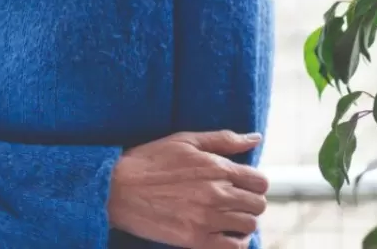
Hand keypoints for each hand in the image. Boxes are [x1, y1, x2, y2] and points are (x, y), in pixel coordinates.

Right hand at [106, 130, 268, 248]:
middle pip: (258, 204)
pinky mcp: (196, 240)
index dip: (254, 183)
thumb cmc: (149, 160)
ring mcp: (207, 219)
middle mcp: (216, 194)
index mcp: (216, 167)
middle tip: (234, 201)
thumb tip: (256, 138)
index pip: (260, 181)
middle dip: (249, 201)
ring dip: (242, 221)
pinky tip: (226, 234)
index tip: (242, 185)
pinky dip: (236, 242)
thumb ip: (223, 139)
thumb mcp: (185, 140)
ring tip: (227, 217)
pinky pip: (234, 247)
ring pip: (249, 226)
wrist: (116, 188)